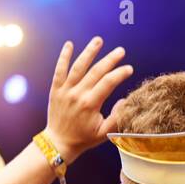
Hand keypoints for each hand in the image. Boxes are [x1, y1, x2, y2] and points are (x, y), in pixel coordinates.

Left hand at [44, 36, 133, 161]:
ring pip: (78, 67)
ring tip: (99, 40)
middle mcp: (77, 95)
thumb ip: (117, 118)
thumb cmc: (84, 139)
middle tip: (121, 50)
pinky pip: (59, 70)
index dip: (120, 74)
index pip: (108, 83)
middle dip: (110, 59)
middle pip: (96, 71)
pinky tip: (69, 44)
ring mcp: (65, 91)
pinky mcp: (55, 90)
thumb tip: (125, 100)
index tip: (129, 68)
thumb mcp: (104, 133)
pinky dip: (63, 57)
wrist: (58, 143)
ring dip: (89, 52)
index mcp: (90, 104)